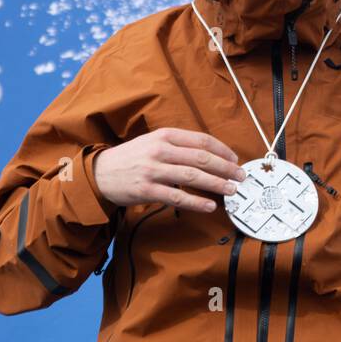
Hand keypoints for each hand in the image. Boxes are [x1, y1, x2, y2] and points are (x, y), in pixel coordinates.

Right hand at [93, 128, 246, 213]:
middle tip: (240, 176)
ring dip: (216, 184)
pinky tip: (209, 206)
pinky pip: (177, 197)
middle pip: (202, 158)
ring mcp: (153, 170)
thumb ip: (178, 146)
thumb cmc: (132, 158)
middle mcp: (160, 150)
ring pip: (193, 177)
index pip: (201, 140)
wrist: (100, 173)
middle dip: (226, 167)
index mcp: (165, 135)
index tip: (235, 159)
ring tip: (231, 190)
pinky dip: (196, 202)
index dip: (222, 150)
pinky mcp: (146, 190)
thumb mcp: (153, 142)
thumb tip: (210, 156)